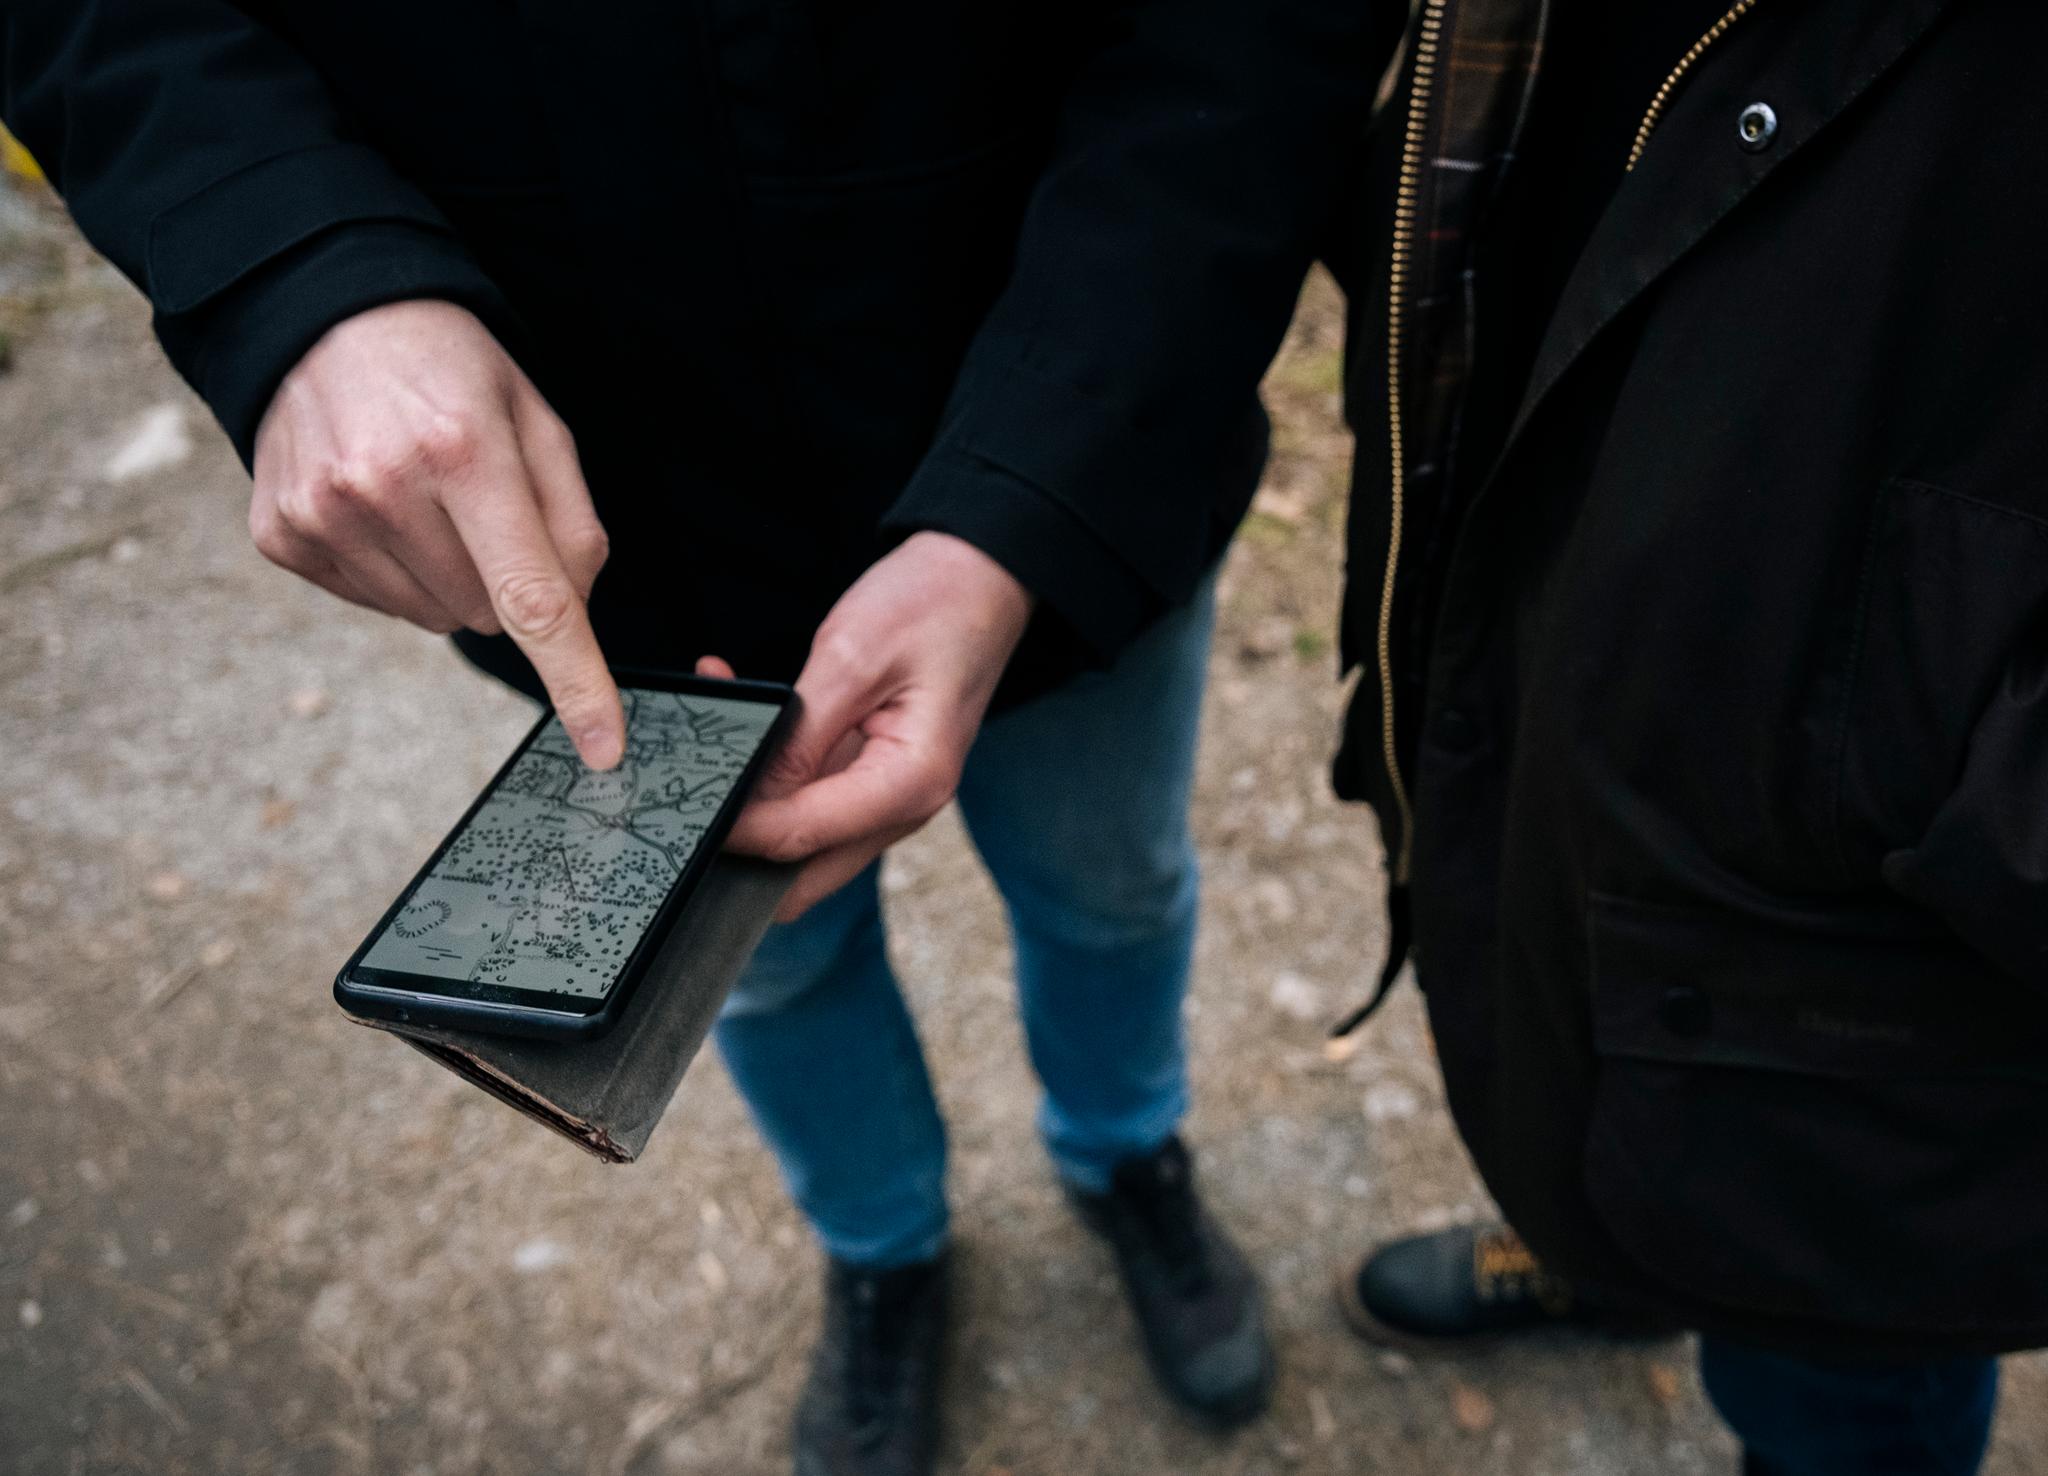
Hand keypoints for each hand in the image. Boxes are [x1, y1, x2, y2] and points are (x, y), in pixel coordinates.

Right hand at [250, 299, 623, 767]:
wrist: (324, 316)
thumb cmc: (451, 370)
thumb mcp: (537, 418)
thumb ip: (573, 521)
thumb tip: (576, 615)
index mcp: (464, 453)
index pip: (533, 598)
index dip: (576, 680)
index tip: (604, 748)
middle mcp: (383, 489)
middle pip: (487, 615)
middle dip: (503, 579)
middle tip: (480, 505)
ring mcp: (322, 516)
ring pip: (433, 618)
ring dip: (449, 578)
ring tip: (425, 496)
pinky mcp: (282, 536)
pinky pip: (377, 603)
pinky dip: (395, 570)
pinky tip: (380, 506)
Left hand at [699, 531, 1034, 919]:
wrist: (981, 578)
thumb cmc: (931, 605)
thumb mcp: (852, 658)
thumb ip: (797, 734)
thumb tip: (745, 794)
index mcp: (911, 783)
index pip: (801, 836)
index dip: (735, 828)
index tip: (683, 802)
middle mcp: (906, 807)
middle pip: (804, 869)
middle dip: (743, 847)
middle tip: (687, 801)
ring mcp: (892, 798)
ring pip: (805, 844)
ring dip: (756, 811)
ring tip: (711, 752)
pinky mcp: (876, 779)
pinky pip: (814, 803)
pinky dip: (773, 783)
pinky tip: (745, 731)